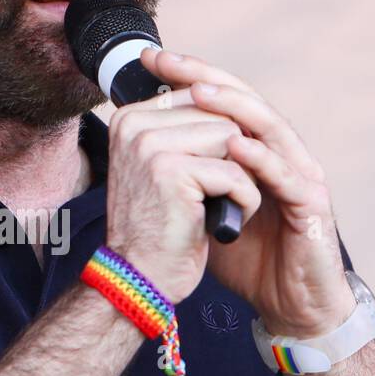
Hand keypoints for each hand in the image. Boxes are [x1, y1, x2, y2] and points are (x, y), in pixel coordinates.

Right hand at [104, 79, 261, 305]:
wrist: (139, 279)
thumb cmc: (158, 227)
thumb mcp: (162, 168)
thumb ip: (182, 129)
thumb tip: (226, 97)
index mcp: (130, 118)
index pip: (200, 98)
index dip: (222, 137)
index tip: (210, 175)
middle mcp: (134, 125)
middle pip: (220, 116)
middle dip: (234, 156)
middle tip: (217, 195)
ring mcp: (150, 146)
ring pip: (233, 139)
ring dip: (242, 177)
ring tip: (221, 205)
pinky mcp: (172, 172)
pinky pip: (236, 172)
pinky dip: (243, 201)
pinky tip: (225, 222)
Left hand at [138, 48, 355, 337]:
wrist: (290, 304)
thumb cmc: (251, 261)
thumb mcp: (205, 212)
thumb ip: (187, 181)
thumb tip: (141, 156)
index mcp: (257, 152)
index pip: (223, 104)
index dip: (189, 79)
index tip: (150, 61)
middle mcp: (282, 155)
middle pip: (246, 102)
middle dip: (205, 79)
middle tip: (168, 61)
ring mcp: (301, 176)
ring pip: (271, 128)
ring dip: (235, 108)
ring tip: (201, 94)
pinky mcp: (313, 204)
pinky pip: (286, 175)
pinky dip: (261, 159)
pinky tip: (236, 147)